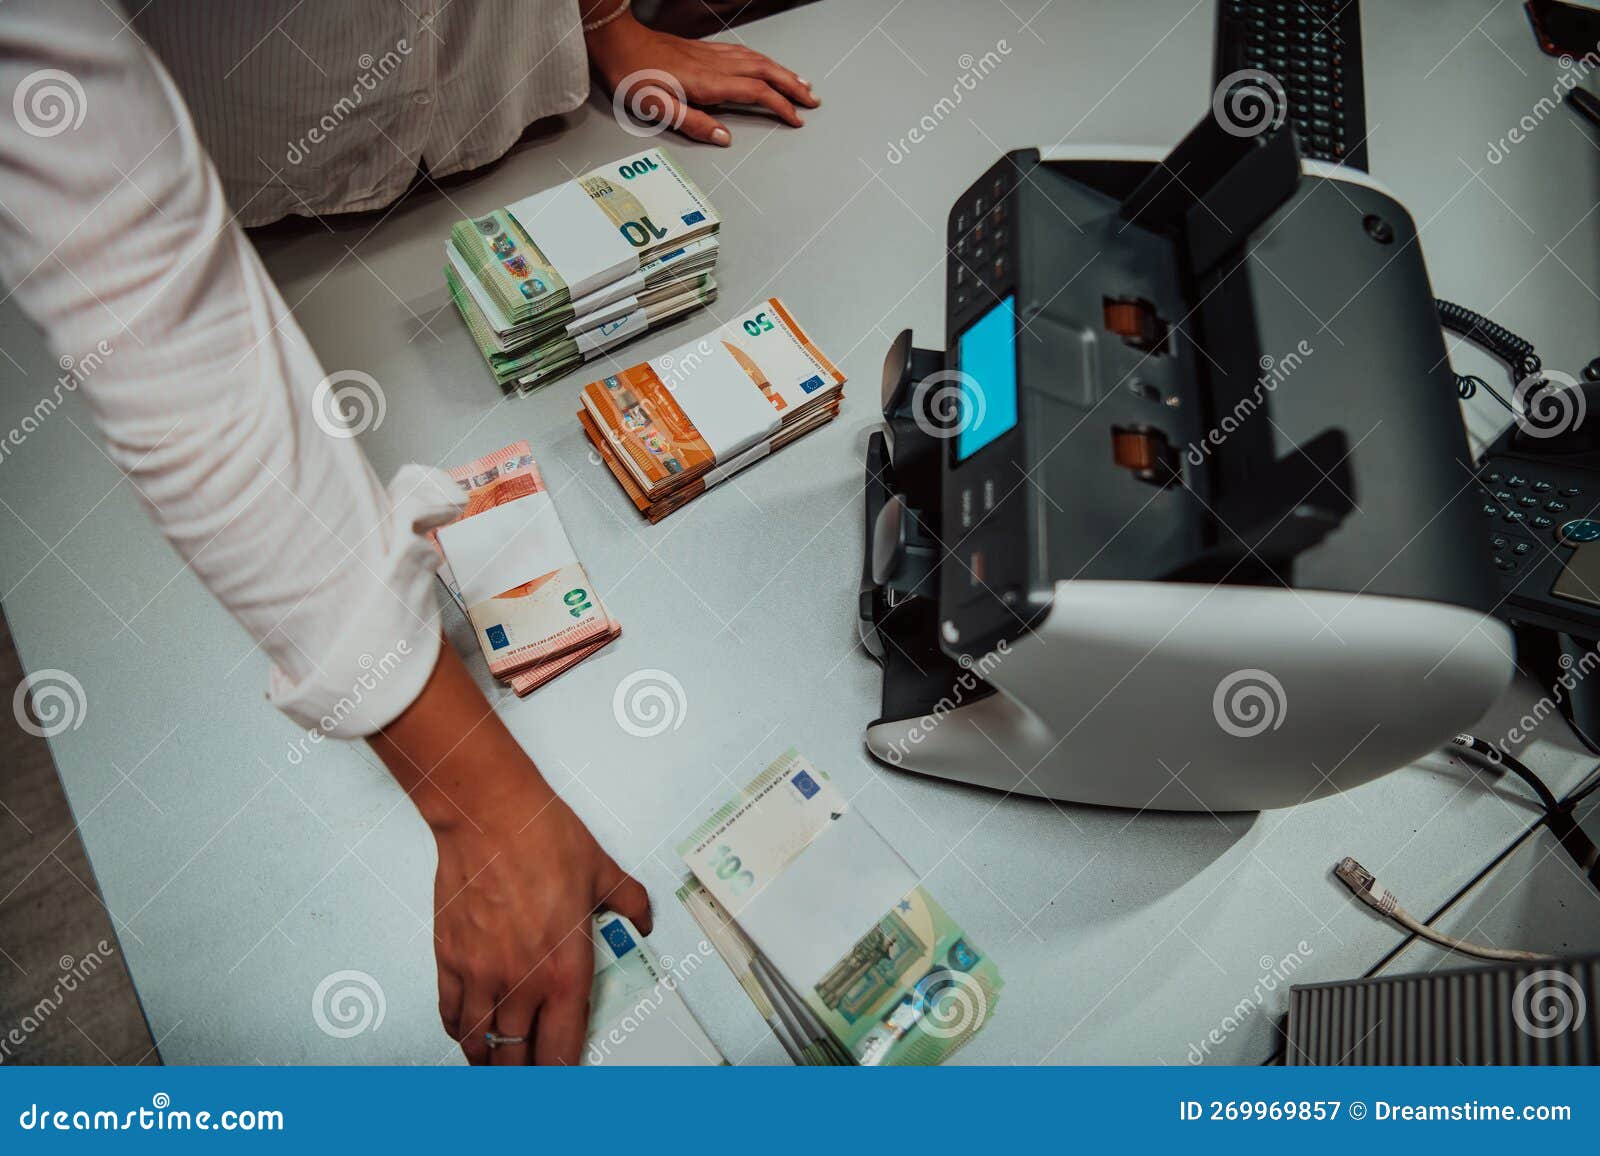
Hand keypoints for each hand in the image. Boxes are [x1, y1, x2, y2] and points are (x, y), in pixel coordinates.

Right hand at [367, 641, 650, 1065]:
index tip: (566, 1079)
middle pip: (516, 1060)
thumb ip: (629, 905)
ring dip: (491, 1059)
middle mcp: (522, 982)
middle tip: (532, 1073)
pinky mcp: (449, 958)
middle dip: (525, 1074)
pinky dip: (460, 1031)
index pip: (563, 1051)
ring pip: (479, 1045)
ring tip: (501, 1060)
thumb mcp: (605, 873)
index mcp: (566, 970)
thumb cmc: (546, 838)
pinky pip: (451, 1014)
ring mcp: (481, 974)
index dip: (563, 1076)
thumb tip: (641, 922)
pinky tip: (470, 1030)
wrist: (491, 814)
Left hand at [586, 12, 818, 145]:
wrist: (617, 40)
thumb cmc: (633, 76)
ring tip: (802, 83)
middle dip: (792, 86)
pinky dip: (764, 60)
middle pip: (765, 72)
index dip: (780, 106)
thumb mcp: (656, 108)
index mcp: (708, 83)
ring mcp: (711, 55)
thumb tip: (725, 138)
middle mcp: (715, 66)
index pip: (755, 93)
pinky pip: (744, 53)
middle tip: (813, 100)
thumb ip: (693, 124)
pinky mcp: (704, 50)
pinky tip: (768, 65)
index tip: (796, 120)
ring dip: (783, 71)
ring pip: (758, 60)